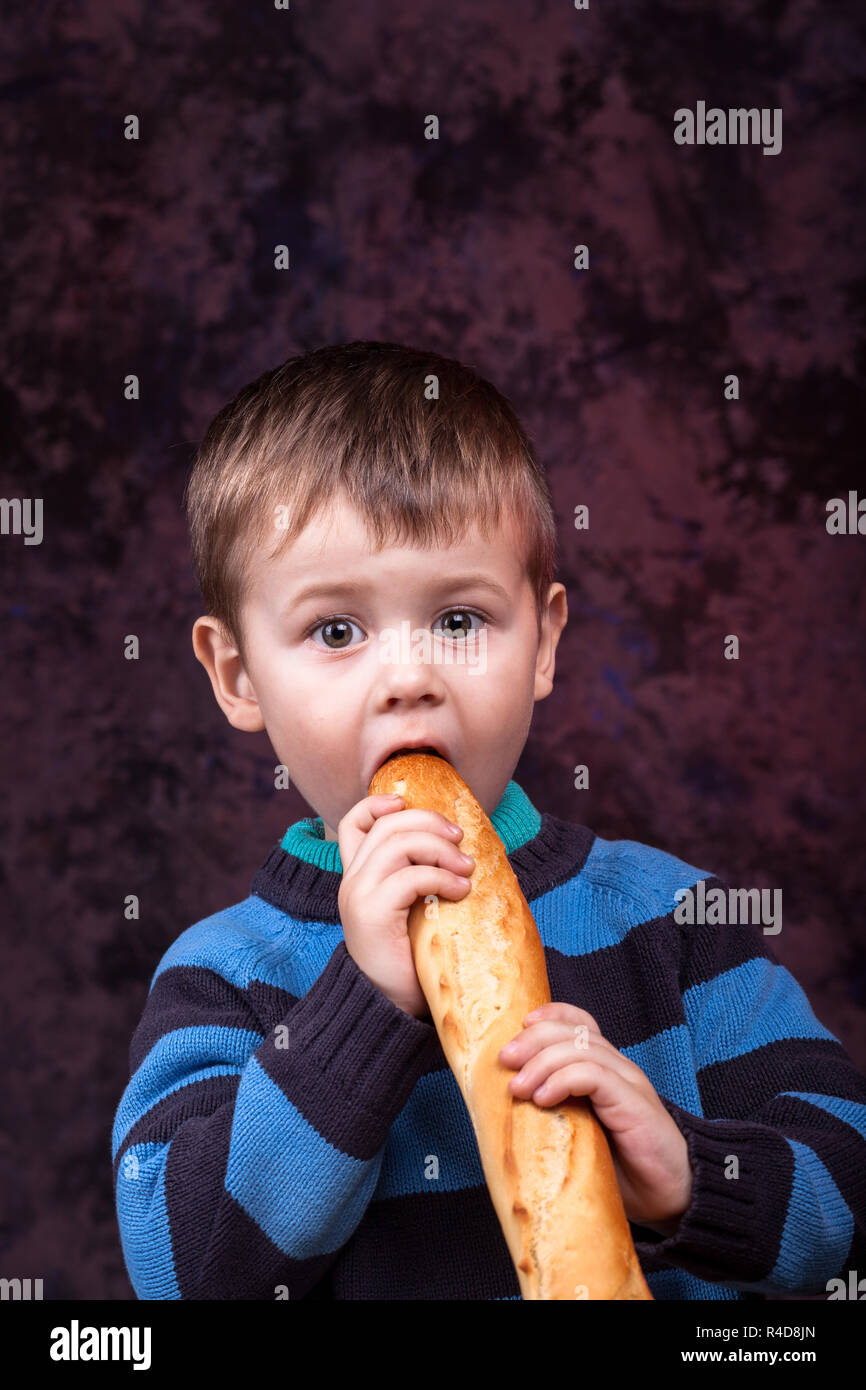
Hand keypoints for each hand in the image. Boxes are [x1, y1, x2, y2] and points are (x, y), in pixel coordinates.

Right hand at [337, 793, 474, 1018]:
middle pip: (387, 825)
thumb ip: (419, 877)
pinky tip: (460, 891)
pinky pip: (410, 877)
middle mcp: (352, 880)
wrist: (391, 1006)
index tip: (409, 804)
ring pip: (398, 843)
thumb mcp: (413, 908)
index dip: (378, 804)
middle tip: (460, 839)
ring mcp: (358, 895)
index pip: (353, 823)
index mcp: (359, 876)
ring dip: (440, 848)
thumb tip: (461, 846)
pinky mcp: (371, 913)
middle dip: (429, 822)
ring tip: (467, 868)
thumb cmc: (411, 957)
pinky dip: (441, 877)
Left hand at [498, 1002, 691, 1232]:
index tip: (519, 1028)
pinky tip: (543, 1098)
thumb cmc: (626, 1169)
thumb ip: (557, 1114)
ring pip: (580, 1048)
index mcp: (607, 1071)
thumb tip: (507, 1111)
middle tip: (505, 1061)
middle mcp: (619, 1069)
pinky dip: (563, 1080)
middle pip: (573, 1031)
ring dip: (541, 1062)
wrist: (674, 1195)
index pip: (580, 1023)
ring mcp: (628, 1082)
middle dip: (533, 1039)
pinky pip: (594, 1075)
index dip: (550, 1017)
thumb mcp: (583, 1134)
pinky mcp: (633, 1103)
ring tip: (518, 1088)